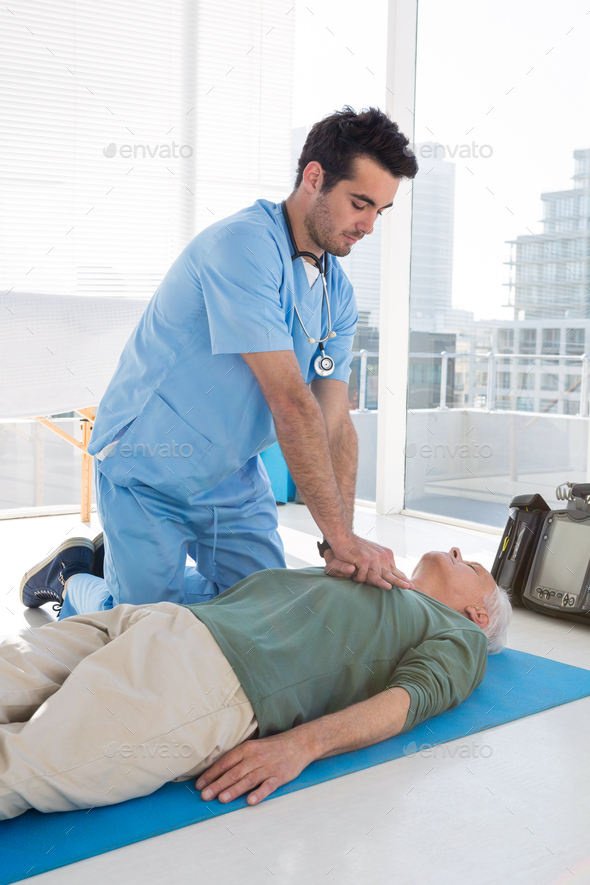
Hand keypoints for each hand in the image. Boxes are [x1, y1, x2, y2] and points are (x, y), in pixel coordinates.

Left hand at [195, 730, 313, 805]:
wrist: (299, 743)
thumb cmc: (274, 747)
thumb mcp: (254, 746)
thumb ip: (239, 758)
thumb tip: (219, 771)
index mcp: (247, 749)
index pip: (225, 762)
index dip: (211, 774)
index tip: (200, 785)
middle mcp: (255, 757)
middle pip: (234, 772)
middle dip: (217, 785)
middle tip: (205, 795)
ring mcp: (268, 767)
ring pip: (248, 780)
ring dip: (234, 790)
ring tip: (221, 799)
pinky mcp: (280, 776)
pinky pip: (268, 786)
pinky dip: (259, 793)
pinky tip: (250, 801)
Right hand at [323, 535, 413, 589]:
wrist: (343, 536)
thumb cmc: (357, 548)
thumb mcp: (373, 554)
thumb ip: (382, 564)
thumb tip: (393, 574)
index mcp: (386, 555)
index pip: (395, 570)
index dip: (402, 579)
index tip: (411, 586)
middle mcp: (381, 556)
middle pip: (390, 575)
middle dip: (399, 582)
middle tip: (408, 587)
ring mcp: (373, 557)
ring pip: (375, 577)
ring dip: (375, 582)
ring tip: (388, 588)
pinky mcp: (363, 559)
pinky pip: (362, 575)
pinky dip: (358, 578)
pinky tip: (354, 577)